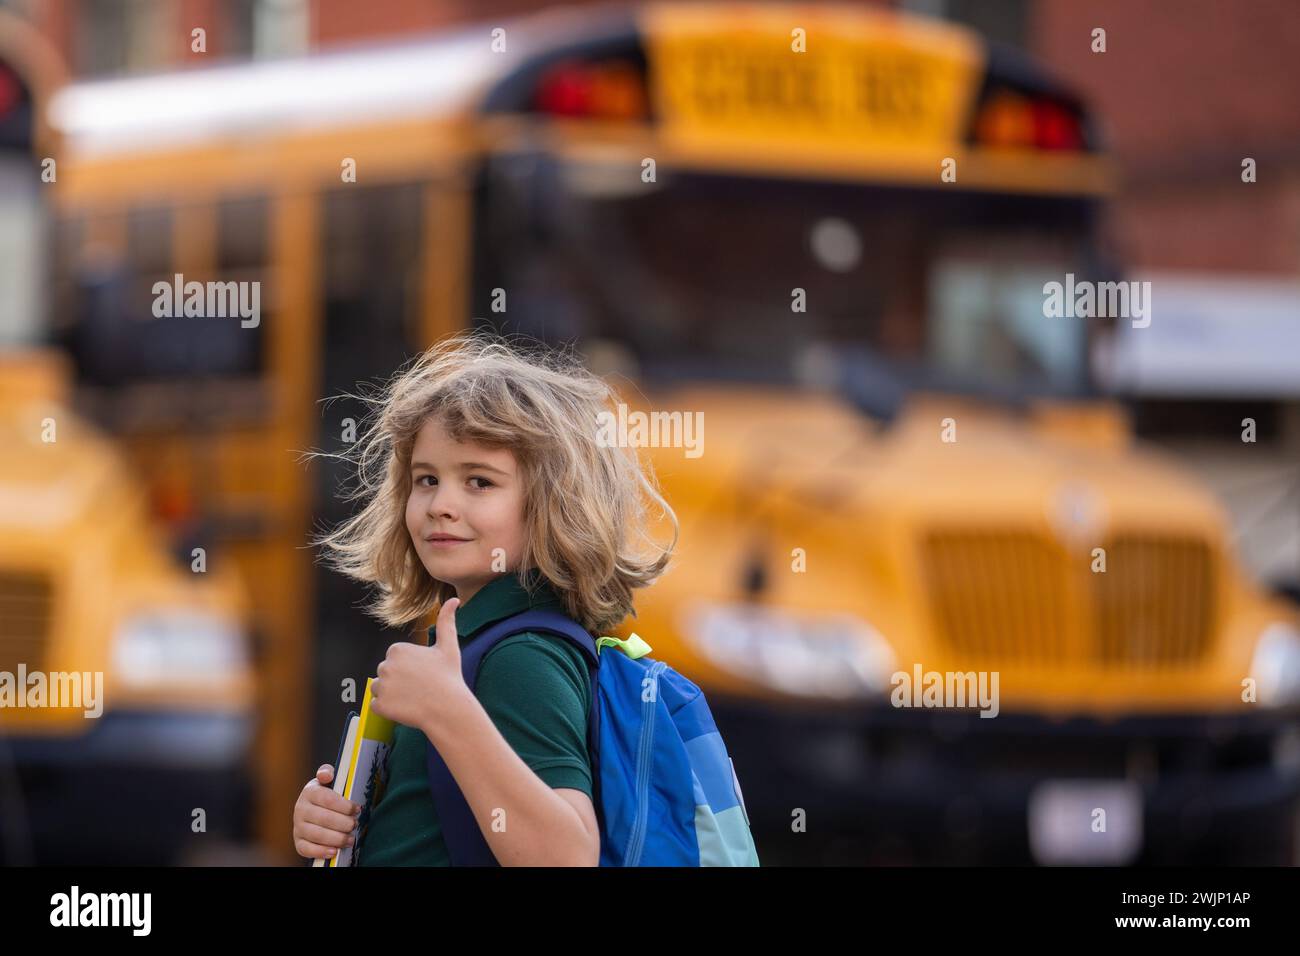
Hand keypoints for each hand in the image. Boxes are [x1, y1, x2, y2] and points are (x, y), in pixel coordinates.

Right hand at [292, 764, 361, 859]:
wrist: (312, 810)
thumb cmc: (325, 795)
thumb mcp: (327, 781)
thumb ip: (327, 772)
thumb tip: (326, 775)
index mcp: (309, 792)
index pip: (328, 799)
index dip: (345, 806)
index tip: (357, 809)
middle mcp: (300, 809)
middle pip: (324, 819)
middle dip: (344, 823)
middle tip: (355, 824)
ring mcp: (298, 827)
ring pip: (317, 835)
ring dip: (337, 838)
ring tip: (350, 839)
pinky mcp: (298, 842)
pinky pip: (307, 849)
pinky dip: (321, 851)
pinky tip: (335, 851)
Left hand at [371, 598, 469, 733]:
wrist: (448, 708)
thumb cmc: (449, 677)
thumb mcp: (448, 646)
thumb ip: (446, 621)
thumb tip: (454, 600)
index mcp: (397, 649)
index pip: (394, 659)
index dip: (408, 667)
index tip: (422, 673)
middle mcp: (385, 666)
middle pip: (386, 673)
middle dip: (399, 680)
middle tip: (419, 686)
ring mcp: (381, 686)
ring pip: (380, 688)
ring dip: (392, 694)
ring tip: (412, 697)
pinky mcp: (379, 705)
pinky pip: (378, 705)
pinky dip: (389, 708)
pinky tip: (406, 707)